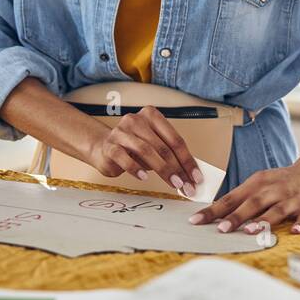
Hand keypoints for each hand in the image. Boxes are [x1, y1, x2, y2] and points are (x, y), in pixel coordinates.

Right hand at [87, 106, 202, 196]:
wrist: (103, 148)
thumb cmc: (134, 148)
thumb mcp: (154, 147)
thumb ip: (170, 155)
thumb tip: (191, 174)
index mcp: (152, 116)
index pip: (175, 139)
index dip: (187, 159)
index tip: (195, 176)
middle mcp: (136, 120)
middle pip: (162, 146)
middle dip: (177, 168)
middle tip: (185, 184)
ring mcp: (121, 132)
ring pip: (146, 150)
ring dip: (162, 169)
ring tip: (172, 183)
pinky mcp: (109, 146)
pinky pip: (124, 157)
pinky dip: (136, 168)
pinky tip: (144, 177)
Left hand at [188, 161, 299, 234]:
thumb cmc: (282, 181)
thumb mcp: (261, 184)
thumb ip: (242, 199)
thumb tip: (216, 215)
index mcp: (258, 183)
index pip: (232, 197)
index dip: (214, 210)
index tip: (196, 220)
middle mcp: (274, 189)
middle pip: (253, 203)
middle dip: (236, 216)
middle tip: (221, 229)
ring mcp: (292, 198)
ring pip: (277, 210)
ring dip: (264, 221)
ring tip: (250, 231)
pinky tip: (295, 232)